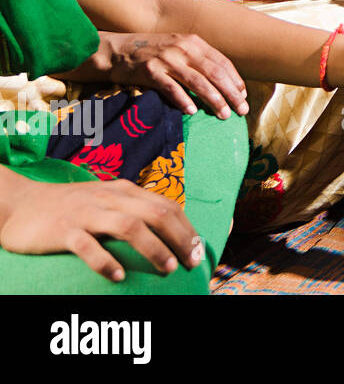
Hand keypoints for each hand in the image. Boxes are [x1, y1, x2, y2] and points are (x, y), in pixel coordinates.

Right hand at [0, 175, 206, 281]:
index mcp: (124, 191)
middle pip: (155, 214)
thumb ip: (133, 210)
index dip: (186, 228)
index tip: (198, 250)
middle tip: (190, 262)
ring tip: (166, 268)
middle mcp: (109, 198)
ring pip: (128, 226)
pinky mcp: (63, 230)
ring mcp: (86, 213)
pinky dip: (105, 261)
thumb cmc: (70, 206)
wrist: (21, 204)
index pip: (166, 206)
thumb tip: (168, 230)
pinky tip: (119, 276)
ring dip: (152, 248)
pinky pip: (87, 245)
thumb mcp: (106, 201)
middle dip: (179, 238)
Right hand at [77, 32, 247, 118]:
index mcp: (193, 42)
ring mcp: (166, 59)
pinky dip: (183, 99)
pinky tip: (192, 111)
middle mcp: (183, 48)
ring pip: (197, 82)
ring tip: (223, 115)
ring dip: (213, 100)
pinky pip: (171, 87)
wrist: (115, 50)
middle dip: (231, 93)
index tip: (244, 95)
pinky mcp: (150, 71)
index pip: (222, 62)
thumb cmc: (151, 52)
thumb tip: (222, 81)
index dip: (235, 79)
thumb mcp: (178, 48)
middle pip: (214, 73)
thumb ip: (198, 60)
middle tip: (242, 110)